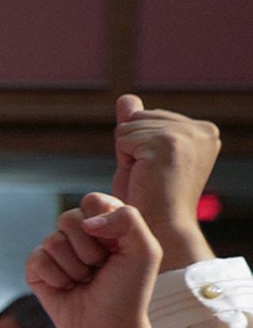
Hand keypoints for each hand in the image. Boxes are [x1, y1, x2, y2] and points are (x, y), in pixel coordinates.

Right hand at [28, 192, 164, 327]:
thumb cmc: (129, 292)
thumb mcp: (145, 250)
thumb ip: (128, 219)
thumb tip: (85, 221)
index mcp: (107, 224)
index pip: (93, 201)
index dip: (102, 221)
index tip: (115, 246)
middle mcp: (81, 234)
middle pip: (69, 218)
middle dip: (87, 249)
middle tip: (100, 267)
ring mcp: (57, 251)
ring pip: (52, 240)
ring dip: (73, 267)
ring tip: (85, 280)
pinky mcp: (37, 269)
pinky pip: (37, 259)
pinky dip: (55, 277)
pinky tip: (67, 288)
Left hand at [112, 94, 219, 266]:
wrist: (157, 230)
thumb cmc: (149, 199)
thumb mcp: (143, 156)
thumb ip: (137, 126)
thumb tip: (125, 98)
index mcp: (205, 130)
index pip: (150, 116)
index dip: (140, 145)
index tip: (156, 171)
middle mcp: (202, 129)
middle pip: (139, 117)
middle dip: (133, 147)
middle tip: (149, 177)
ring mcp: (187, 135)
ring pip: (129, 126)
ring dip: (127, 154)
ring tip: (147, 178)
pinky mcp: (167, 143)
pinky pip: (123, 138)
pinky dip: (123, 159)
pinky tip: (142, 177)